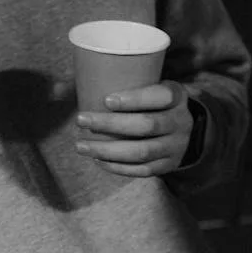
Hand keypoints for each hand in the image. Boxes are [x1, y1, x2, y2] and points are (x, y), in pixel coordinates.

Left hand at [75, 80, 193, 176]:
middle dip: (110, 124)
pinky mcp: (169, 165)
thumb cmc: (152, 101)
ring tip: (81, 145)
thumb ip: (124, 82)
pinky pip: (143, 170)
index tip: (106, 100)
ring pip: (142, 152)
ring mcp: (177, 146)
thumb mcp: (151, 85)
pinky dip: (118, 166)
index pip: (162, 96)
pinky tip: (97, 159)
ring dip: (108, 150)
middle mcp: (181, 122)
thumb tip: (70, 87)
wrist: (179, 128)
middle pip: (147, 125)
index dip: (136, 99)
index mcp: (177, 97)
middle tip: (81, 120)